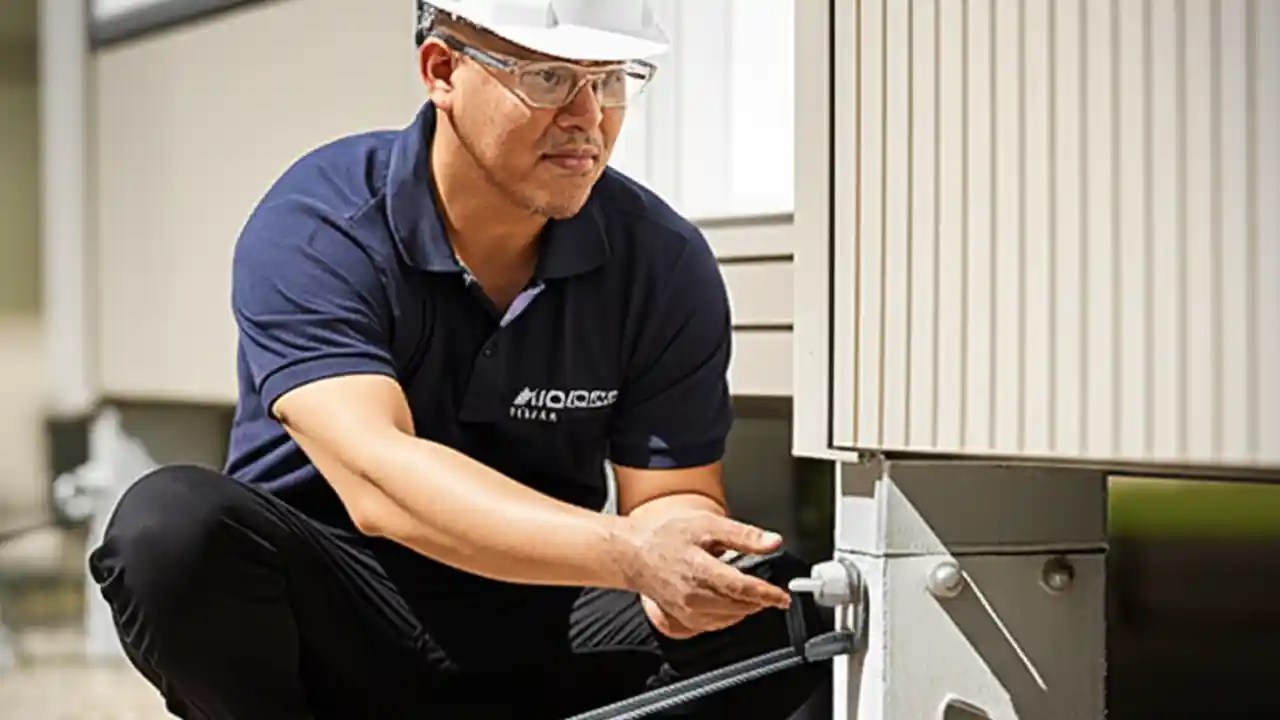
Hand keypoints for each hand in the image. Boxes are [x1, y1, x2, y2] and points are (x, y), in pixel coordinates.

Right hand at [618, 510, 791, 638]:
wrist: (635, 554)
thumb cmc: (667, 536)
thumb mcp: (707, 525)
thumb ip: (743, 536)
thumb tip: (772, 542)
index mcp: (699, 569)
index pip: (741, 588)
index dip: (766, 594)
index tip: (783, 596)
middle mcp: (692, 595)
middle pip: (737, 606)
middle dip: (759, 601)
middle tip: (771, 592)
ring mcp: (686, 610)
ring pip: (728, 619)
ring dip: (746, 609)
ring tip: (753, 595)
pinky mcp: (683, 619)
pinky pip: (715, 625)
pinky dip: (729, 617)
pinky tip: (732, 603)